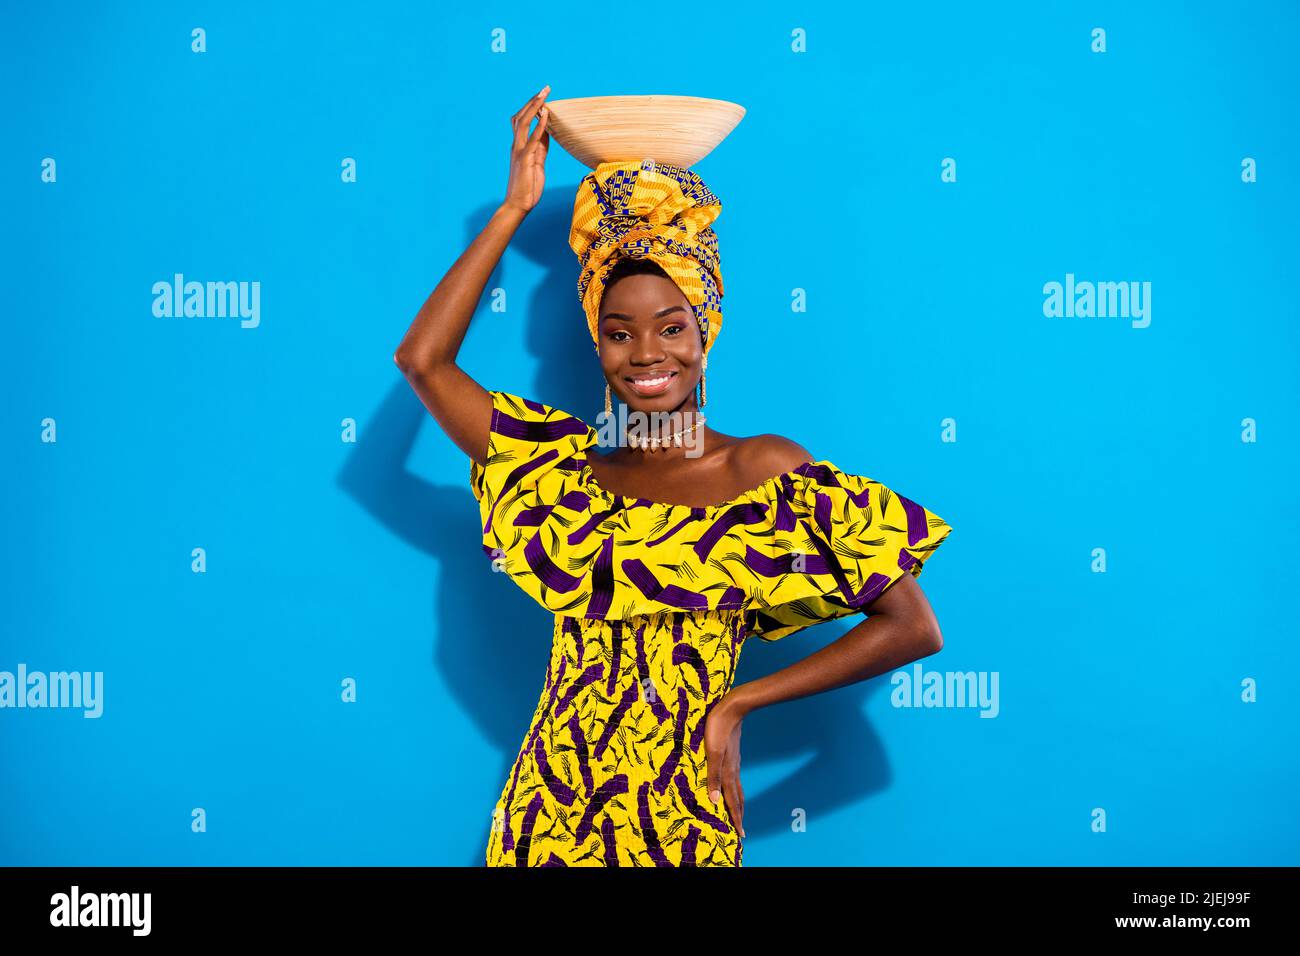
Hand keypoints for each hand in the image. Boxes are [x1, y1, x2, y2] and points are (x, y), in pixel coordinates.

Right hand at [502, 85, 550, 214]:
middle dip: (533, 101)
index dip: (531, 107)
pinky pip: (533, 139)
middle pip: (521, 116)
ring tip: (544, 94)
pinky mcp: (525, 159)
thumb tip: (546, 131)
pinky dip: (540, 125)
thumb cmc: (528, 186)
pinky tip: (546, 115)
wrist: (518, 204)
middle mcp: (516, 145)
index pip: (521, 121)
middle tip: (545, 88)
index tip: (542, 96)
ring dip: (535, 107)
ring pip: (524, 123)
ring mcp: (519, 151)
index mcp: (518, 146)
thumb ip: (541, 147)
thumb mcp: (537, 162)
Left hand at [704, 692, 746, 840]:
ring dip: (737, 802)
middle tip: (740, 829)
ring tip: (738, 811)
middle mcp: (733, 769)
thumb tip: (714, 801)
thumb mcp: (712, 752)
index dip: (735, 817)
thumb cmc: (718, 727)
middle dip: (738, 814)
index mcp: (728, 772)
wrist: (732, 707)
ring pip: (737, 787)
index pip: (732, 800)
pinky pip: (734, 776)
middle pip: (737, 797)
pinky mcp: (732, 753)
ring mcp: (734, 761)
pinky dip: (733, 787)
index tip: (740, 834)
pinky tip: (730, 783)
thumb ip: (713, 776)